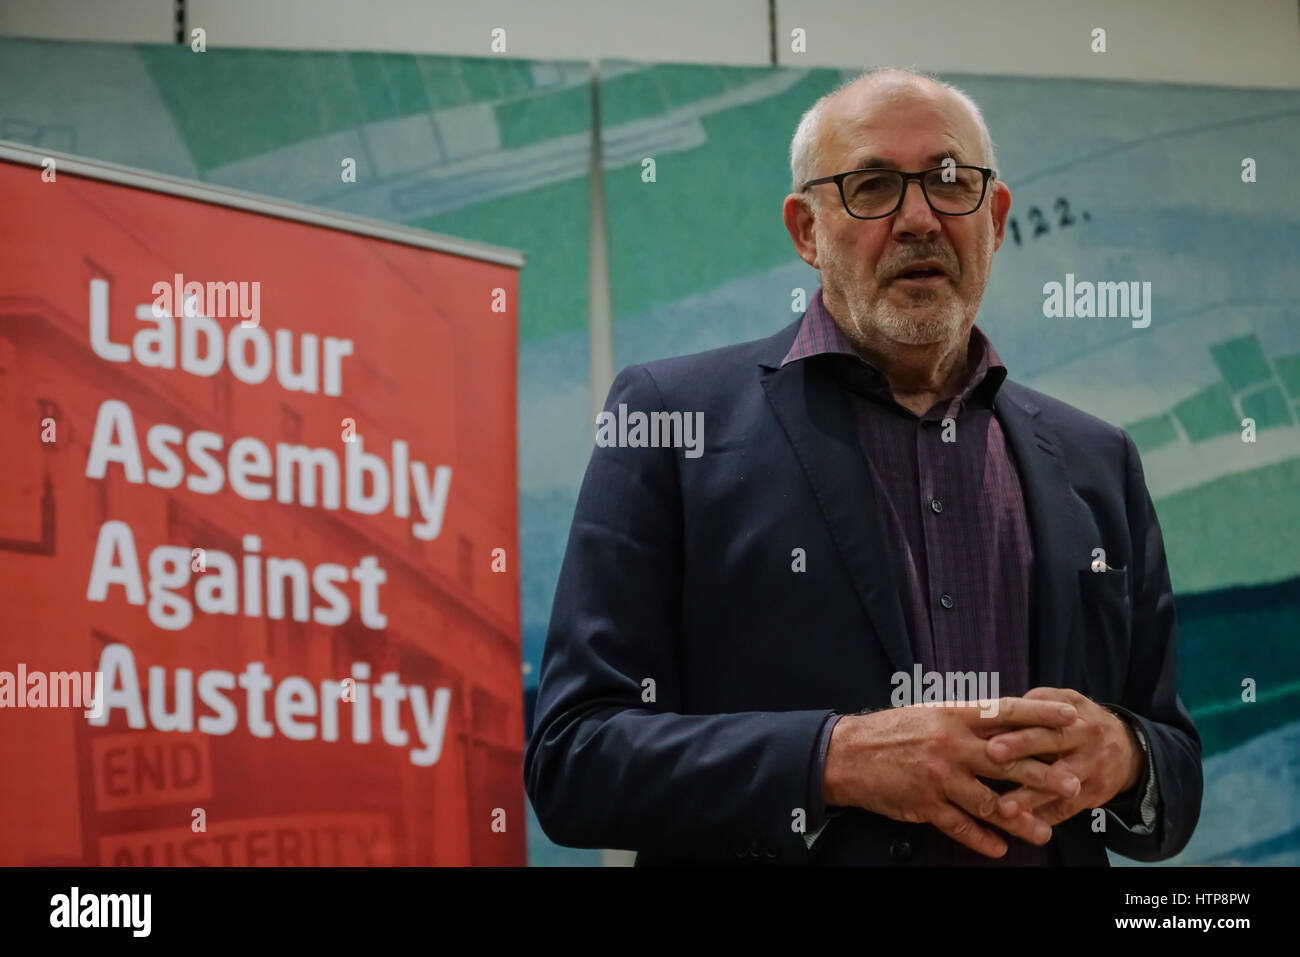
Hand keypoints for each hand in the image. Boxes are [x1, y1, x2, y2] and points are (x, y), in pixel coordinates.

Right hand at [824, 697, 1082, 857]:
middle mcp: (950, 745)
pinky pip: (960, 825)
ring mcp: (939, 777)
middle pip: (1008, 761)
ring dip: (1020, 819)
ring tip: (1044, 831)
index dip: (1040, 713)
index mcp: (953, 716)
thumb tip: (1003, 719)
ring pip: (990, 802)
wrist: (847, 754)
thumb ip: (965, 720)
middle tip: (1073, 784)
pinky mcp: (925, 804)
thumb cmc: (891, 732)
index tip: (1070, 717)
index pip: (1005, 712)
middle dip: (1044, 774)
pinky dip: (982, 839)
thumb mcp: (930, 715)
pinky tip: (1000, 848)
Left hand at [985, 687, 1143, 826]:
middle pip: (1052, 740)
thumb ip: (1036, 703)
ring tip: (1004, 807)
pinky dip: (1046, 817)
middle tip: (992, 753)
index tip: (992, 726)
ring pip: (1059, 782)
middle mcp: (1085, 736)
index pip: (1045, 713)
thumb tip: (1003, 710)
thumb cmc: (1080, 723)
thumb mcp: (1066, 702)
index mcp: (1074, 712)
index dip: (1020, 719)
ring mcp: (1092, 766)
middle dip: (1022, 746)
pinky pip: (1068, 808)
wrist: (1129, 750)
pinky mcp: (1095, 793)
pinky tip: (1024, 825)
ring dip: (1031, 796)